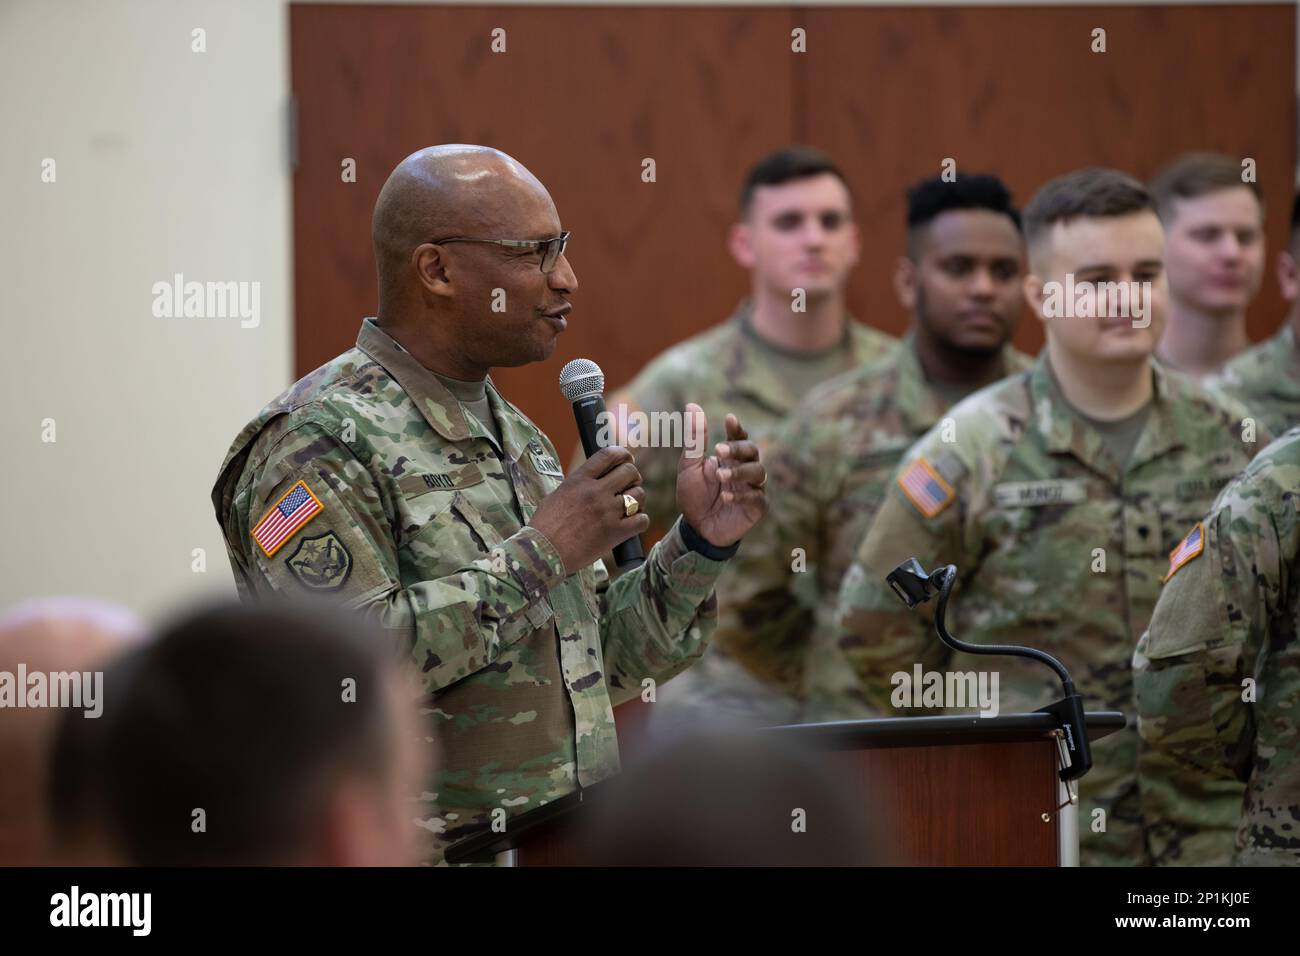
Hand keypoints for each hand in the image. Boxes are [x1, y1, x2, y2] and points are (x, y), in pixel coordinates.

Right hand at [528, 445, 649, 574]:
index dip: (622, 454)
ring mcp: (607, 512)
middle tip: (629, 484)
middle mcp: (596, 492)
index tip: (627, 459)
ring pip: (638, 495)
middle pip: (629, 472)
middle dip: (633, 477)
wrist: (543, 553)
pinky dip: (640, 520)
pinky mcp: (615, 533)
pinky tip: (632, 523)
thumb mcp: (557, 495)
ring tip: (630, 506)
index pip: (608, 454)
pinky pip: (642, 520)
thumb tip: (591, 479)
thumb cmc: (545, 526)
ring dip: (637, 499)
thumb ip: (577, 485)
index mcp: (579, 480)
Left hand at [675, 404, 766, 547]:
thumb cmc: (695, 495)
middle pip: (752, 451)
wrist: (697, 528)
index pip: (739, 437)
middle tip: (719, 450)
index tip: (729, 419)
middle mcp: (745, 469)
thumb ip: (694, 439)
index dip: (737, 428)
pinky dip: (742, 495)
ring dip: (739, 472)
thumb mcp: (689, 466)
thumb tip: (692, 405)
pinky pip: (757, 497)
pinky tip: (726, 497)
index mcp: (730, 457)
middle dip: (738, 449)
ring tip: (720, 476)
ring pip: (758, 472)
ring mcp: (753, 488)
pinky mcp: (757, 507)